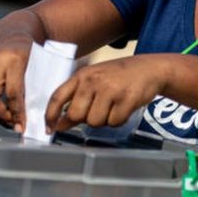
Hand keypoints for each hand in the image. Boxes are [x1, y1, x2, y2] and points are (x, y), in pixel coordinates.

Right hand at [0, 36, 32, 130]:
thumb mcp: (36, 67)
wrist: (11, 37)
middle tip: (12, 124)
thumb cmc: (29, 54)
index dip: (16, 113)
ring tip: (5, 119)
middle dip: (0, 115)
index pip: (13, 93)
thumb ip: (33, 88)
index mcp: (14, 59)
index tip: (21, 126)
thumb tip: (32, 116)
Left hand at [45, 55, 166, 132]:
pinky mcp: (126, 99)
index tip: (49, 128)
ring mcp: (110, 89)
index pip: (58, 97)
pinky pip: (114, 123)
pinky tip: (123, 107)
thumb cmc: (118, 76)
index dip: (50, 115)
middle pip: (76, 114)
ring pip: (95, 122)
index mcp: (82, 75)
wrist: (148, 68)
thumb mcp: (93, 81)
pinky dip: (118, 120)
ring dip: (103, 120)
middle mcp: (93, 81)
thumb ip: (76, 100)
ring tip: (112, 106)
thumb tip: (58, 123)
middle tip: (97, 110)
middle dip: (84, 119)